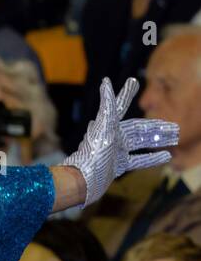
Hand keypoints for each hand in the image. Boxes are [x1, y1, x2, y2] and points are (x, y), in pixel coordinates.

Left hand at [61, 77, 177, 208]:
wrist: (85, 179)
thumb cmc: (94, 152)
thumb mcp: (103, 126)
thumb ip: (107, 106)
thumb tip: (106, 82)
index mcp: (109, 125)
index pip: (120, 105)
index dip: (126, 93)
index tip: (132, 81)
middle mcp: (113, 136)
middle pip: (138, 128)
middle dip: (157, 126)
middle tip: (175, 125)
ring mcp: (116, 151)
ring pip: (141, 143)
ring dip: (158, 140)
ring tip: (175, 138)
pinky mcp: (118, 165)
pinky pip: (138, 160)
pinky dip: (152, 158)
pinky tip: (166, 156)